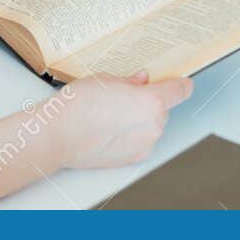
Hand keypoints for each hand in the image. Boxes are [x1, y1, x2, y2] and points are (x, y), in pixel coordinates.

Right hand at [52, 72, 193, 168]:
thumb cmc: (78, 106)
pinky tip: (110, 129)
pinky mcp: (133, 158)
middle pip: (163, 109)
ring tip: (112, 114)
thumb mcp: (106, 80)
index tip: (180, 82)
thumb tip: (140, 81)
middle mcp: (153, 126)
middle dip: (149, 102)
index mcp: (151, 102)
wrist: (58, 136)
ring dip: (140, 119)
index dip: (180, 84)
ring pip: (151, 126)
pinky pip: (141, 141)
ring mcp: (144, 144)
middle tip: (125, 96)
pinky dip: (132, 135)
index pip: (180, 90)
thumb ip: (130, 82)